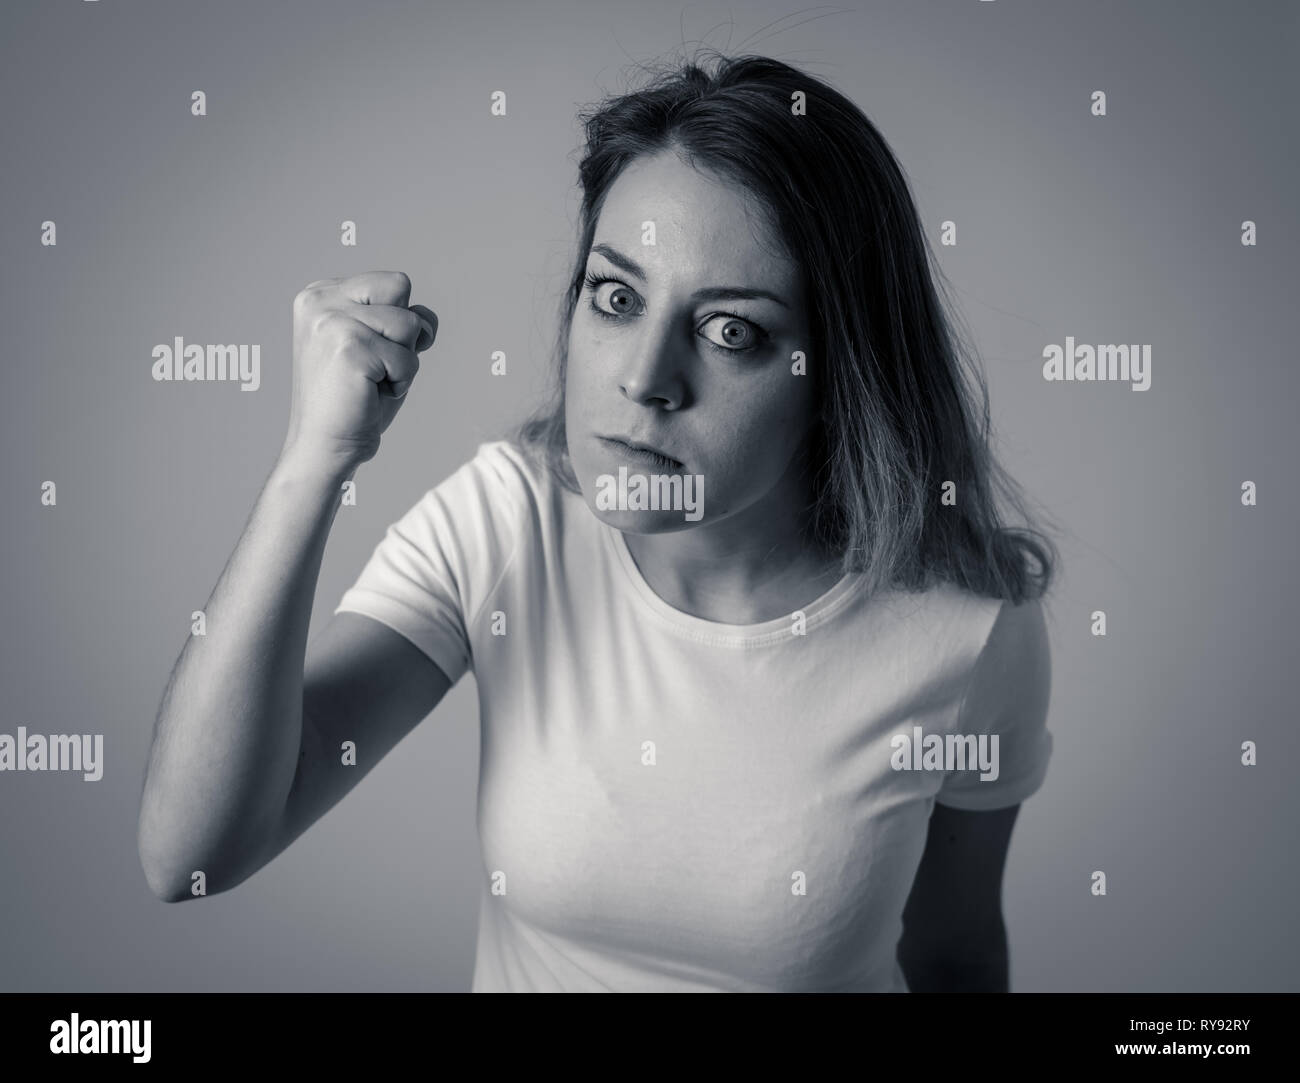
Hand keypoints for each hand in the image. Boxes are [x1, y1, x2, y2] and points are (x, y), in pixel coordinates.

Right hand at [279, 270, 436, 472]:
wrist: (326, 445)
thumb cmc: (355, 400)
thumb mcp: (381, 346)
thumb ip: (402, 318)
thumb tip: (426, 320)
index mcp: (322, 294)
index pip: (393, 283)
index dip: (400, 320)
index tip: (373, 351)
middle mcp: (320, 300)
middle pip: (401, 288)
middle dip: (403, 333)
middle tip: (373, 365)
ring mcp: (331, 321)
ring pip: (409, 324)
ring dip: (403, 361)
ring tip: (371, 380)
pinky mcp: (348, 347)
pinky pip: (408, 357)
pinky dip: (401, 381)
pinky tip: (370, 393)